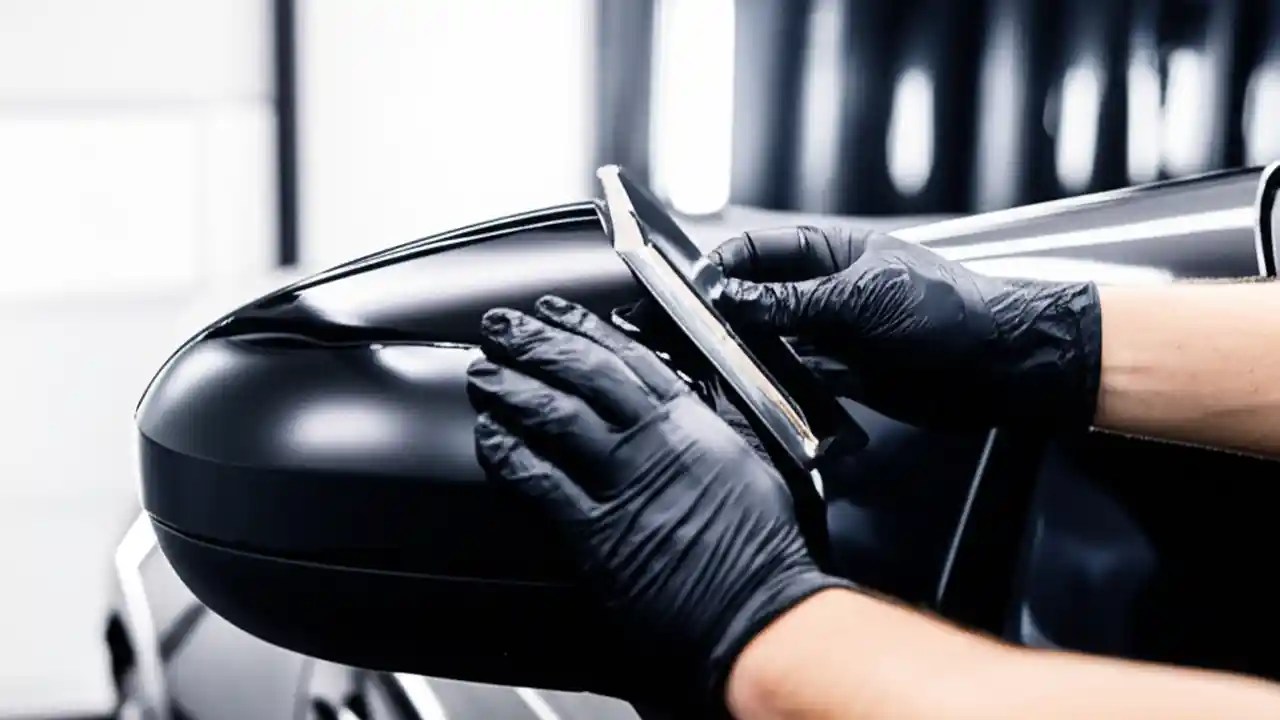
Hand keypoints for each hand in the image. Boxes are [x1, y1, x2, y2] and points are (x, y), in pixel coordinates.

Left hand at [466, 295, 852, 708]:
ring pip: (553, 415)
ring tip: (484, 374)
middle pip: (581, 372)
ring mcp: (623, 483)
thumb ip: (708, 428)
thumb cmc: (762, 550)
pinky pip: (539, 479)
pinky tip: (490, 439)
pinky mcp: (597, 532)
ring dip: (511, 388)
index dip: (581, 327)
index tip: (553, 311)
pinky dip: (508, 453)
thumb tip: (682, 407)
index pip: (626, 356)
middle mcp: (654, 442)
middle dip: (533, 343)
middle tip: (501, 328)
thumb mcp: (747, 463)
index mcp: (691, 422)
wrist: (759, 613)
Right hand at [709, 226, 1102, 429]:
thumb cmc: (948, 311)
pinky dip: (777, 383)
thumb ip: (792, 302)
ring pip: (774, 339)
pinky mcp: (843, 375)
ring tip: (721, 359)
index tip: (695, 286)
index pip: (762, 251)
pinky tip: (759, 387)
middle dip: (729, 309)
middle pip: (761, 296)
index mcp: (833, 252)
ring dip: (751, 350)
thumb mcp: (861, 299)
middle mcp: (828, 291)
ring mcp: (834, 334)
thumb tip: (733, 298)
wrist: (1000, 366)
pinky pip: (796, 377)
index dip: (726, 265)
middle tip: (696, 328)